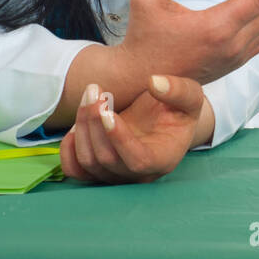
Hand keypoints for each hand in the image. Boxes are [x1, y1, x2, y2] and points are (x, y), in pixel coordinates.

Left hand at [60, 75, 205, 183]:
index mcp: (163, 159)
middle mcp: (138, 174)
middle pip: (106, 158)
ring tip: (90, 95)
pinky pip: (75, 170)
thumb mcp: (190, 96)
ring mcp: (115, 175)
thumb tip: (155, 83)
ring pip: (88, 161)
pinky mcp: (97, 171)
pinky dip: (68, 149)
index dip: (119, 139)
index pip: (138, 160)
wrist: (165, 120)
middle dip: (95, 122)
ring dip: (83, 126)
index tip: (107, 112)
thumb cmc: (178, 109)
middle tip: (95, 90)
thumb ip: (178, 90)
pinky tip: (76, 124)